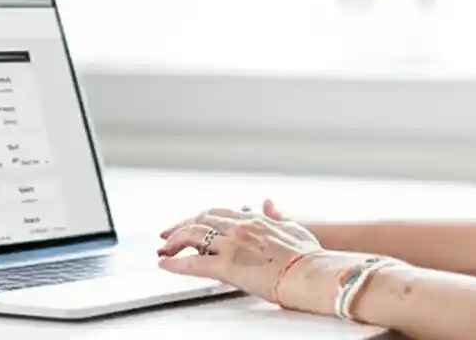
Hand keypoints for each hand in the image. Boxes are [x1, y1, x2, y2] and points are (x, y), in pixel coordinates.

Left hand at [156, 203, 322, 304]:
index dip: (200, 217)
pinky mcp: (227, 267)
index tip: (190, 222)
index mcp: (254, 219)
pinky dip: (175, 263)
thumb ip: (278, 216)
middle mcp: (240, 227)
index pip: (218, 213)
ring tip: (163, 248)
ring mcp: (232, 245)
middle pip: (200, 220)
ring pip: (193, 236)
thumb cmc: (309, 256)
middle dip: (181, 226)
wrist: (312, 273)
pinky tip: (164, 264)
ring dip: (174, 241)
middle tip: (167, 234)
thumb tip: (267, 202)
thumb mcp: (295, 228)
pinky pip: (193, 262)